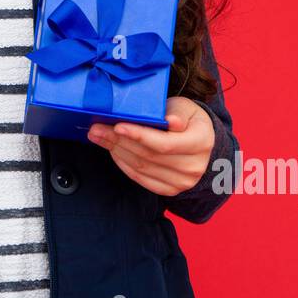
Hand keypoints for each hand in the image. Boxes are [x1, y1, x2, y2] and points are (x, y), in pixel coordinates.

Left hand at [85, 96, 215, 196]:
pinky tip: (113, 151)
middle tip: (97, 129)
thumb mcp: (185, 107)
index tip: (117, 126)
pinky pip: (141, 179)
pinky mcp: (170, 189)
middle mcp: (193, 166)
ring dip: (116, 152)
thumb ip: (176, 112)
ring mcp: (182, 182)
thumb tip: (170, 122)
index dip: (139, 136)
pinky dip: (123, 164)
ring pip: (141, 168)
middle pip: (148, 156)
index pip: (164, 143)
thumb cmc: (188, 119)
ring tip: (99, 137)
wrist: (200, 142)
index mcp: (200, 142)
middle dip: (118, 141)